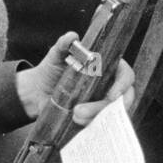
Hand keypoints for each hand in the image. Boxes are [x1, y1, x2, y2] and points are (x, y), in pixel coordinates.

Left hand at [16, 32, 135, 121]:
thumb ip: (64, 44)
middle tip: (81, 111)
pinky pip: (101, 124)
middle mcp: (109, 85)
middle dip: (104, 107)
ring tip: (74, 116)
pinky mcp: (94, 117)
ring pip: (112, 114)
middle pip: (123, 99)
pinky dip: (92, 125)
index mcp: (107, 67)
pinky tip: (77, 123)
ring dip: (95, 117)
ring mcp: (102, 103)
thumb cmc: (51, 69)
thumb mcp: (56, 55)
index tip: (112, 95)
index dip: (123, 85)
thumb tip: (72, 36)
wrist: (36, 91)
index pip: (126, 75)